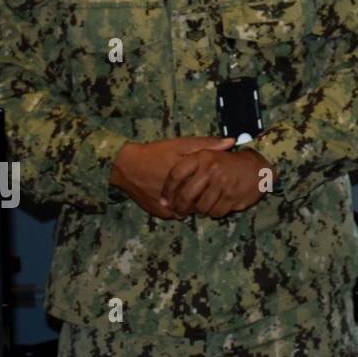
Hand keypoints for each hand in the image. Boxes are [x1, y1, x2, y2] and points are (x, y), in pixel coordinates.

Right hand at [111, 137, 234, 218]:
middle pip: (203, 201)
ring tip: (193, 189)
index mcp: (188, 180)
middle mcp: (179, 198)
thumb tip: (231, 142)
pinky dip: (181, 206)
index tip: (219, 177)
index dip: (217, 183)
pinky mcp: (160, 213)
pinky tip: (180, 194)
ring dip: (193, 202)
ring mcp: (169, 208)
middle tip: (206, 184)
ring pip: (190, 209)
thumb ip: (206, 144)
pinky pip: (177, 213)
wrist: (126, 167)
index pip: (213, 189)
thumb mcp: (181, 144)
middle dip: (206, 193)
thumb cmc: (155, 153)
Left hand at [159, 148, 270, 218]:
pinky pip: (215, 212)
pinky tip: (216, 206)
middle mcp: (211, 169)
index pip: (176, 175)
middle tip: (179, 211)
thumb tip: (168, 186)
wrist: (258, 167)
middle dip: (180, 207)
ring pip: (200, 207)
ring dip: (199, 211)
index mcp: (202, 157)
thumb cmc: (226, 163)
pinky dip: (213, 212)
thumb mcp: (207, 154)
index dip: (167, 191)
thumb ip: (186, 167)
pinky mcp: (232, 196)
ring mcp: (222, 183)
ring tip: (201, 207)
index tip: (164, 200)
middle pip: (186, 196)